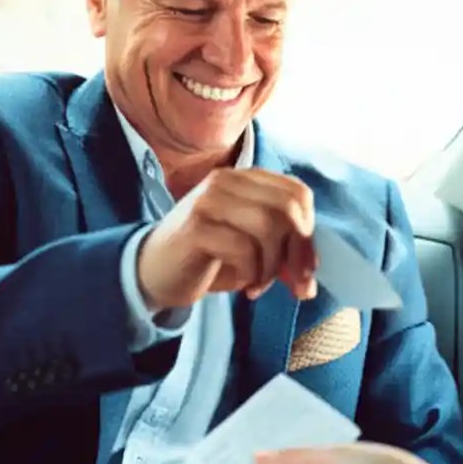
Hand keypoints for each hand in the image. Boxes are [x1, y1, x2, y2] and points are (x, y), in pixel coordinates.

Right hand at [137, 168, 317, 308]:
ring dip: (271, 266)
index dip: (309, 232)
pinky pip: (243, 249)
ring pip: (268, 227)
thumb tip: (310, 278)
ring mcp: (209, 200)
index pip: (298, 193)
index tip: (305, 267)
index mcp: (246, 178)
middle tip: (292, 282)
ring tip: (258, 282)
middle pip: (288, 208)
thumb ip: (284, 250)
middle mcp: (227, 180)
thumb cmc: (209, 257)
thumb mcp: (254, 248)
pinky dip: (251, 273)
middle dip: (297, 252)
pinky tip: (243, 284)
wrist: (153, 271)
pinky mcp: (195, 226)